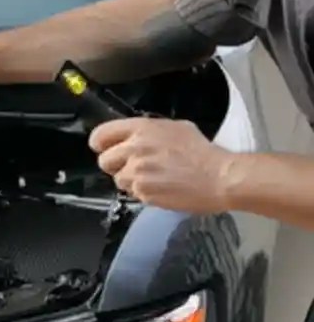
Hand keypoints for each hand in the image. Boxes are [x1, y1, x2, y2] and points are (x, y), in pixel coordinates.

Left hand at [89, 117, 234, 213]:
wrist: (220, 177)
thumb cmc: (202, 152)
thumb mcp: (176, 128)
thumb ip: (149, 131)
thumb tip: (134, 136)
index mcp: (141, 129)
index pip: (101, 134)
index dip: (100, 143)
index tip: (103, 148)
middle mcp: (134, 148)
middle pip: (104, 160)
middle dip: (116, 165)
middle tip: (133, 167)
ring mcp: (137, 171)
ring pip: (118, 179)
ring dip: (131, 181)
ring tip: (154, 179)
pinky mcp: (143, 191)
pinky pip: (133, 193)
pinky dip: (144, 193)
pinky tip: (162, 188)